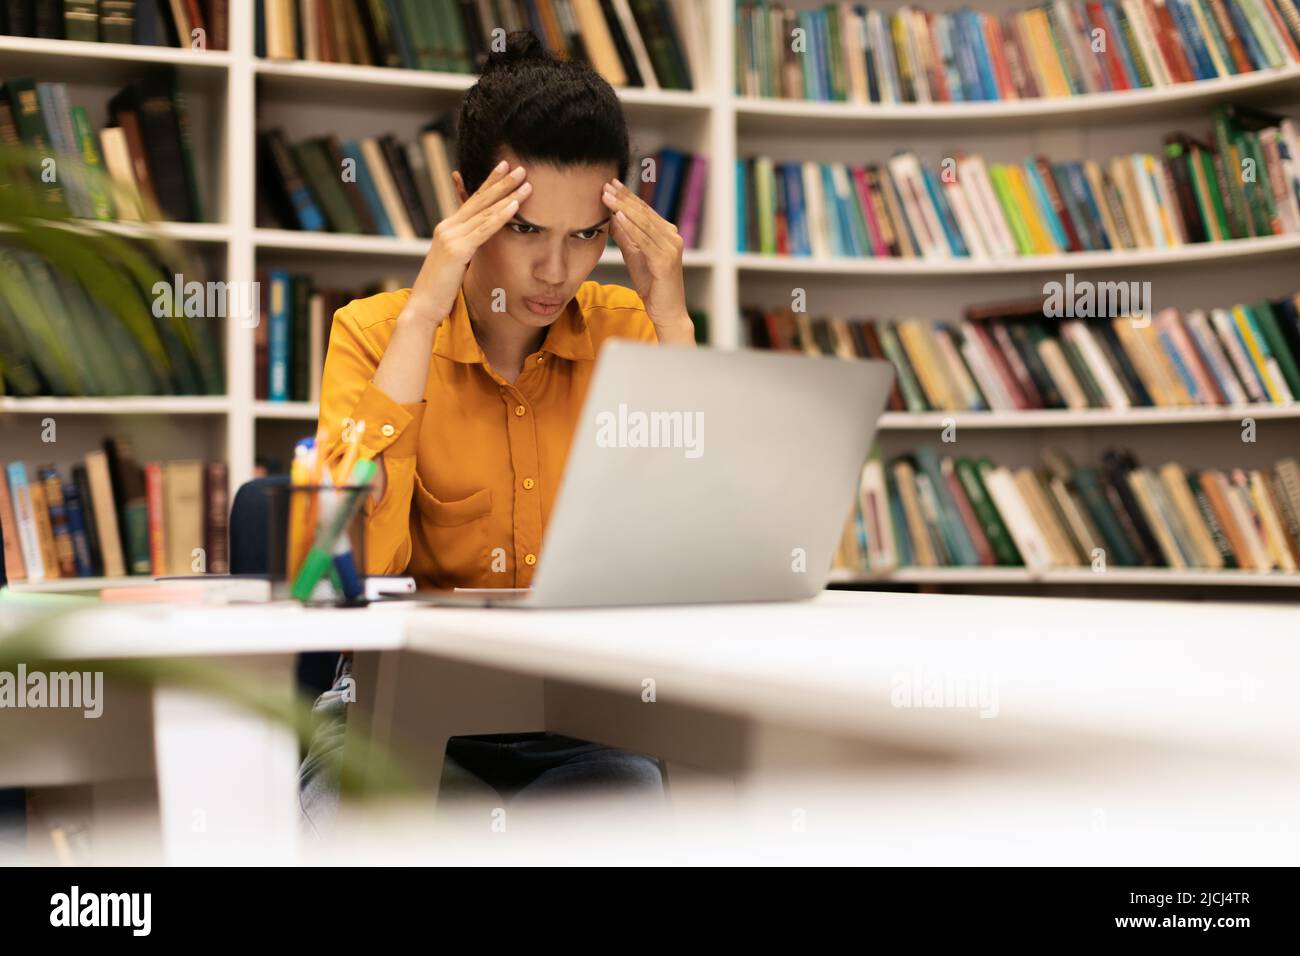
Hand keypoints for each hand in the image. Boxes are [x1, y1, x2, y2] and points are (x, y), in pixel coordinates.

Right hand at [403, 159, 531, 325]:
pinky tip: (515, 205)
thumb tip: (480, 245)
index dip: (489, 183)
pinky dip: (501, 216)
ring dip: (507, 194)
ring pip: (485, 211)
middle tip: (519, 166)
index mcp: (448, 228)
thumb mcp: (456, 263)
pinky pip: (484, 230)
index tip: (504, 169)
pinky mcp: (457, 249)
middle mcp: (448, 227)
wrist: (423, 307)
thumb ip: (467, 249)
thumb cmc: (441, 290)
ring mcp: (451, 236)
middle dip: (501, 181)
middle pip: (479, 199)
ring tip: (525, 181)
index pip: (472, 200)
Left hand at [602, 178, 691, 335]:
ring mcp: (671, 248)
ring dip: (623, 208)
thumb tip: (611, 217)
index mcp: (666, 234)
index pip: (644, 211)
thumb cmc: (652, 286)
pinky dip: (631, 227)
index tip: (610, 184)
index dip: (627, 197)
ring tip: (607, 196)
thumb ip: (626, 237)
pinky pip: (645, 241)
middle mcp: (672, 237)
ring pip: (643, 223)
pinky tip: (618, 216)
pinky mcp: (665, 260)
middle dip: (623, 198)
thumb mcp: (635, 256)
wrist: (667, 312)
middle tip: (606, 184)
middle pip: (643, 213)